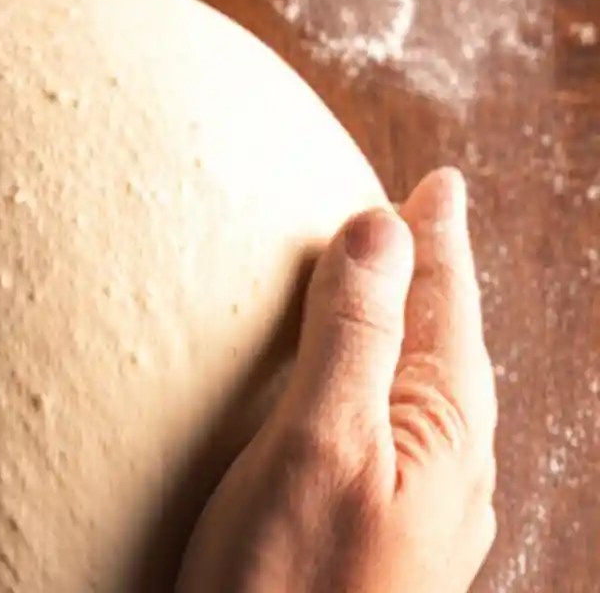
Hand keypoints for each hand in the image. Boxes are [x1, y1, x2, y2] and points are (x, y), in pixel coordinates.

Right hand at [176, 168, 497, 592]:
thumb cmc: (288, 585)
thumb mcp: (319, 445)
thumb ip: (354, 337)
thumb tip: (383, 226)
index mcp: (442, 434)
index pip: (443, 307)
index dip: (435, 239)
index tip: (437, 183)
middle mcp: (447, 472)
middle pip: (445, 345)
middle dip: (434, 279)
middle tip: (424, 220)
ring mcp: (420, 515)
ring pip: (423, 394)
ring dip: (411, 332)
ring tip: (402, 294)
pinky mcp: (381, 543)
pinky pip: (398, 437)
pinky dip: (382, 388)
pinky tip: (364, 404)